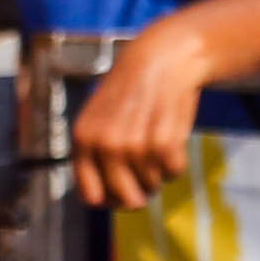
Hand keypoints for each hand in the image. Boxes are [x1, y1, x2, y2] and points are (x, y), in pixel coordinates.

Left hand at [75, 15, 217, 209]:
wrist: (161, 59)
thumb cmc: (130, 93)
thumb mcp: (99, 119)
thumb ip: (95, 156)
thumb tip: (100, 202)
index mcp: (83, 139)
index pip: (91, 196)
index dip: (109, 200)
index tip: (120, 193)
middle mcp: (106, 145)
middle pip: (126, 200)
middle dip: (139, 192)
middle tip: (145, 171)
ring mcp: (134, 145)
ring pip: (152, 186)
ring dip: (158, 172)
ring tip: (156, 141)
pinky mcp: (164, 143)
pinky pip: (173, 173)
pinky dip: (176, 163)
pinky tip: (171, 138)